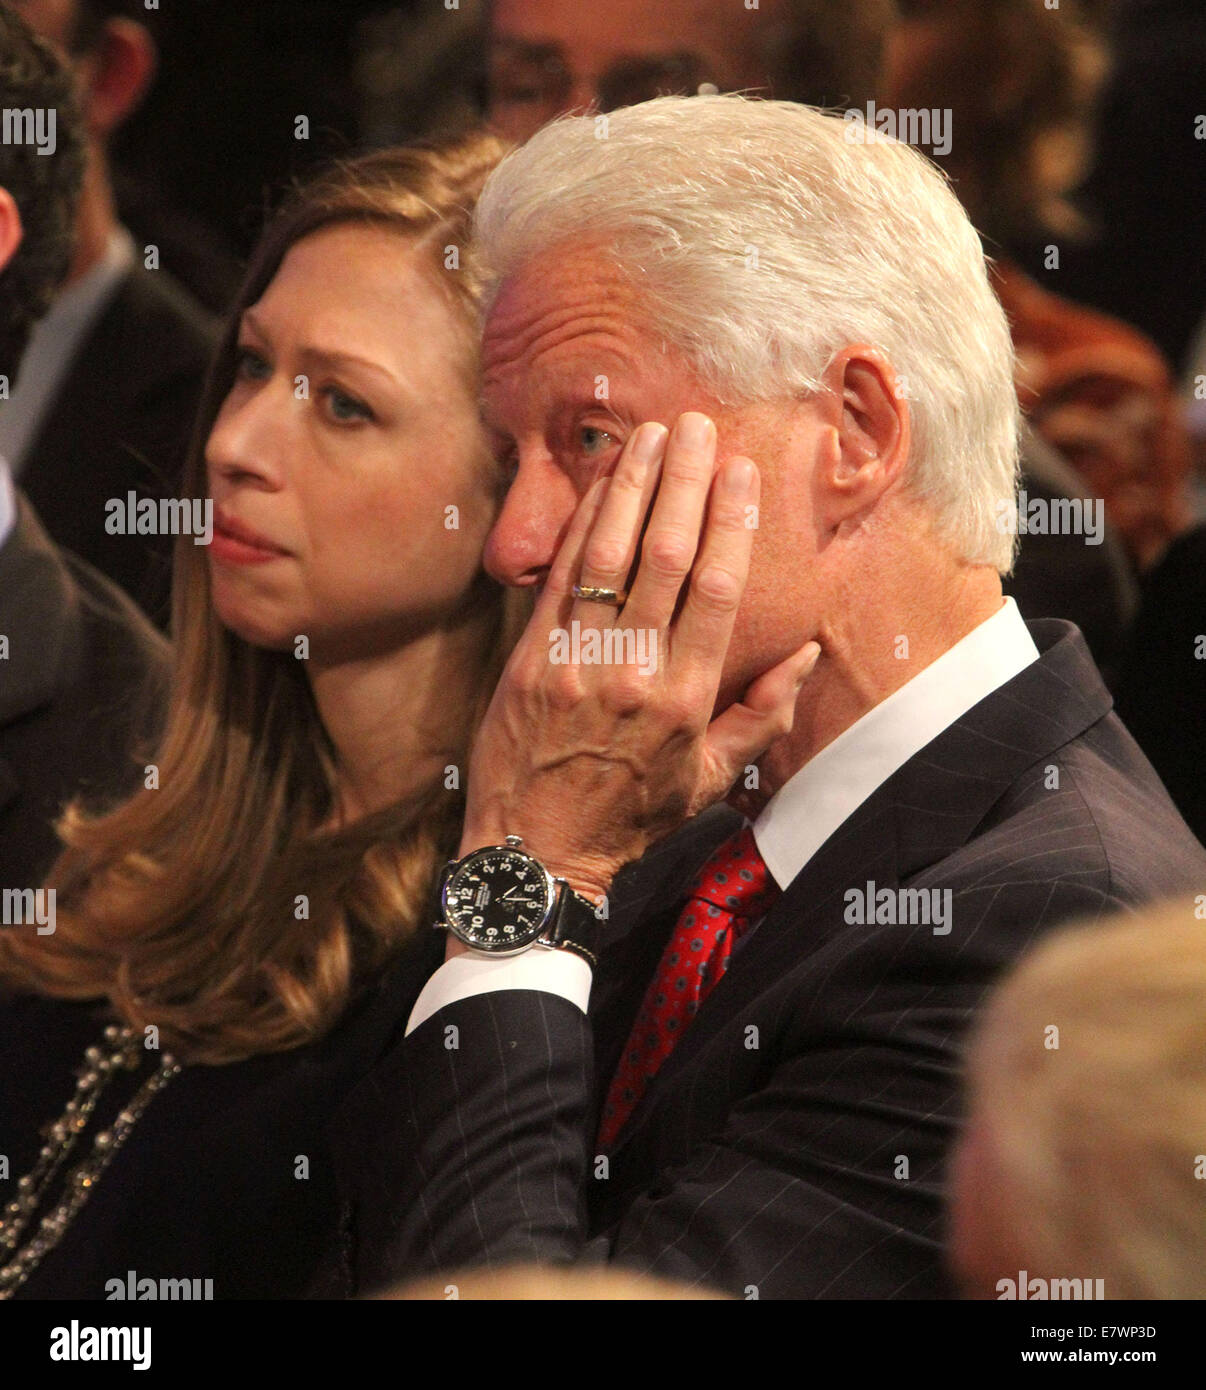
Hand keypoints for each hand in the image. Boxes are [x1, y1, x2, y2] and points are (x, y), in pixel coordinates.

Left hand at [459, 412, 820, 903]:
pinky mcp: (528, 660)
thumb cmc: (628, 818)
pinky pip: (558, 579)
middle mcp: (634, 671)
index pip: (718, 590)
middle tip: (698, 427)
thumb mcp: (708, 782)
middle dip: (686, 483)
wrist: (536, 853)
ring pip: (609, 555)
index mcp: (686, 698)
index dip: (732, 522)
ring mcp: (575, 662)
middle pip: (666, 556)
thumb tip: (804, 654)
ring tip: (651, 435)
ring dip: (633, 487)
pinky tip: (598, 486)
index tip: (742, 473)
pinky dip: (579, 527)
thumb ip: (760, 717)